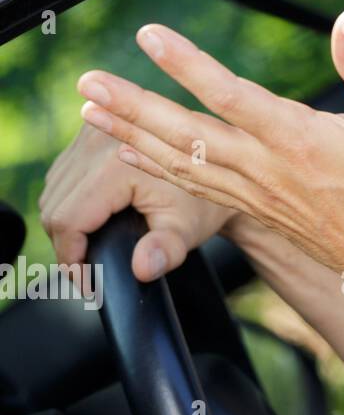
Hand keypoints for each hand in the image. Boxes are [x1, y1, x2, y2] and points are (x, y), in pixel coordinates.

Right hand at [39, 122, 235, 281]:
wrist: (220, 165)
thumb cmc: (205, 200)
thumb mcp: (189, 229)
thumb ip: (166, 250)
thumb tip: (141, 269)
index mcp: (115, 164)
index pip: (68, 219)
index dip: (71, 258)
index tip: (87, 282)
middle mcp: (97, 141)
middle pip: (54, 206)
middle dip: (66, 245)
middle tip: (88, 271)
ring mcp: (91, 132)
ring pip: (53, 190)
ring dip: (65, 223)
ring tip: (88, 249)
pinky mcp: (91, 132)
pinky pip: (61, 174)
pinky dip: (69, 201)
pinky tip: (90, 220)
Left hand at [72, 9, 343, 301]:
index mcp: (297, 139)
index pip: (230, 95)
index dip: (187, 64)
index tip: (151, 37)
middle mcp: (266, 167)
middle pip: (185, 132)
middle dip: (133, 104)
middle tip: (90, 80)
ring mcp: (256, 191)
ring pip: (180, 160)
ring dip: (131, 134)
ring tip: (91, 112)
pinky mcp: (254, 208)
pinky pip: (193, 186)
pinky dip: (156, 167)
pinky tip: (131, 153)